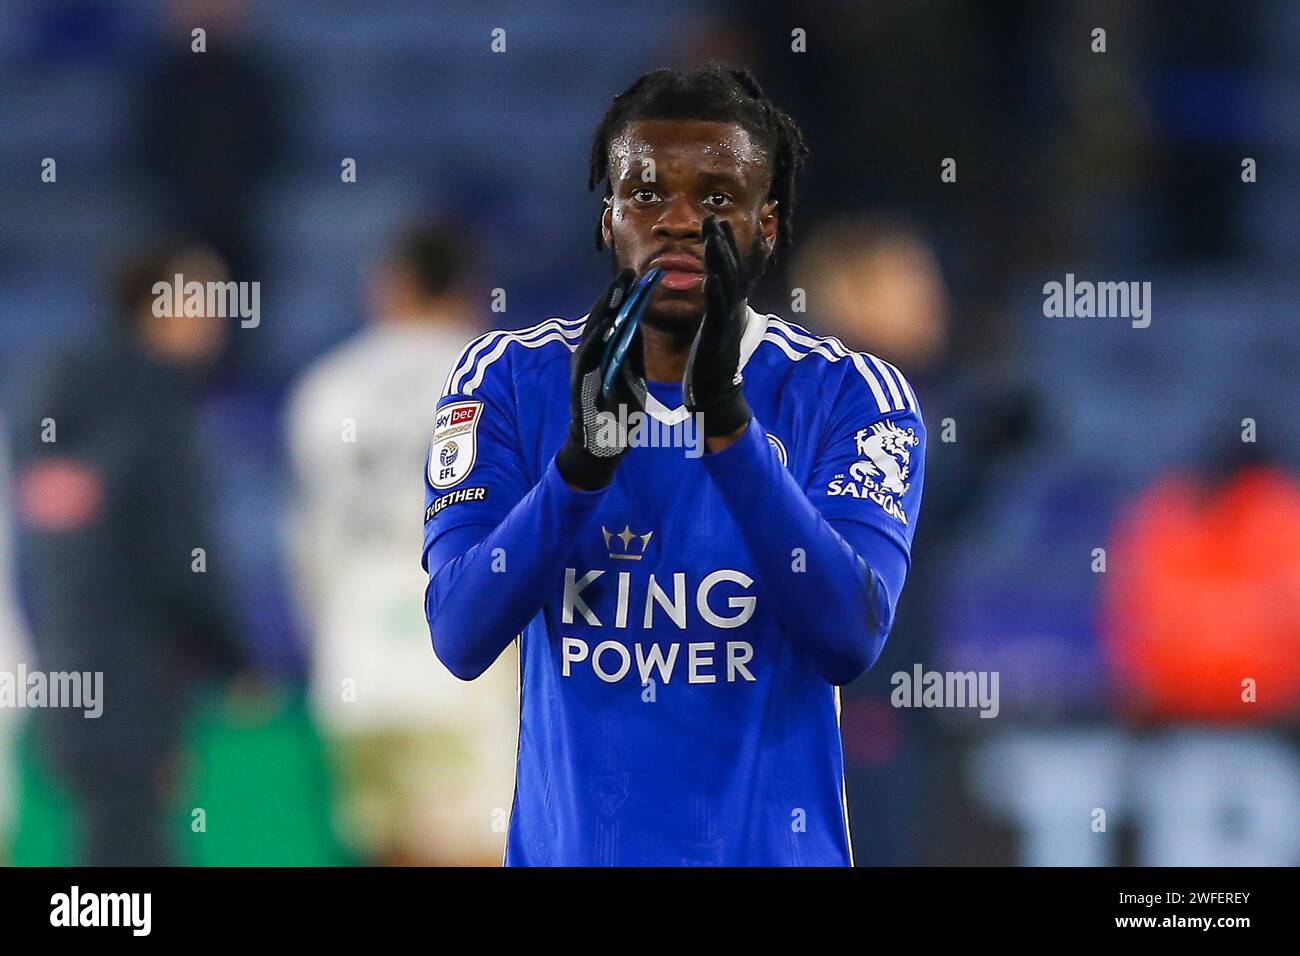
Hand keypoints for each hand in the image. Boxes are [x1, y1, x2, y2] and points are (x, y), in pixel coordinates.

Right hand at [555, 269, 648, 488]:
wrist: (602, 446)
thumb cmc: (616, 412)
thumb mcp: (630, 377)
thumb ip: (631, 353)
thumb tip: (636, 323)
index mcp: (602, 353)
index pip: (611, 318)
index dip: (622, 296)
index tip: (637, 274)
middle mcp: (589, 356)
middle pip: (600, 319)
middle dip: (613, 295)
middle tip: (628, 273)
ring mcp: (582, 370)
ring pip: (591, 333)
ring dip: (604, 310)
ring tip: (617, 290)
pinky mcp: (579, 384)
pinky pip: (587, 358)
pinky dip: (595, 341)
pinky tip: (606, 326)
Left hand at [684, 216, 751, 437]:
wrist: (716, 392)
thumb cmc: (708, 361)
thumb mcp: (711, 326)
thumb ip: (711, 306)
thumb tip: (708, 286)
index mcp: (726, 305)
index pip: (727, 268)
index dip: (724, 245)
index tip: (717, 222)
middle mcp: (730, 309)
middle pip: (729, 268)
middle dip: (721, 242)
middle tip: (713, 218)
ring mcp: (725, 320)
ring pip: (725, 283)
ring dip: (719, 259)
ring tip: (712, 237)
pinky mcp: (718, 334)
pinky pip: (718, 309)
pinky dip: (715, 292)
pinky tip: (710, 276)